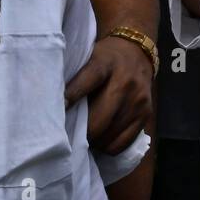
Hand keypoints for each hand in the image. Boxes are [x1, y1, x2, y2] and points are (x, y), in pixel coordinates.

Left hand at [64, 34, 154, 153]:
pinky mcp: (146, 114)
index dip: (70, 99)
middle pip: (98, 120)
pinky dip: (107, 146)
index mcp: (105, 64)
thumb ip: (76, 78)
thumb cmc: (105, 59)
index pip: (86, 82)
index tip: (55, 115)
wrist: (138, 53)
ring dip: (93, 142)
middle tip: (68, 136)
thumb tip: (53, 107)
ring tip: (84, 137)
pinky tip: (101, 138)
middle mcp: (125, 82)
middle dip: (80, 133)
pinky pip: (122, 143)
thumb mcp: (89, 58)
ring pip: (109, 136)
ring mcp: (138, 100)